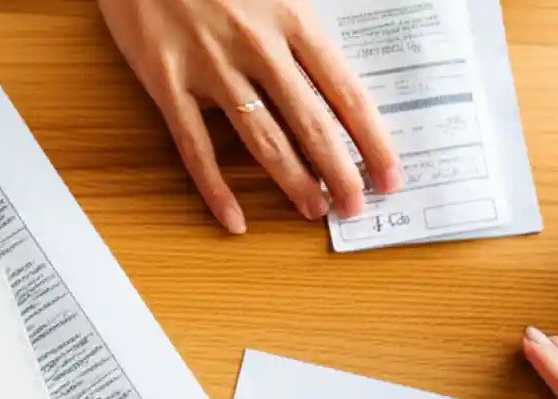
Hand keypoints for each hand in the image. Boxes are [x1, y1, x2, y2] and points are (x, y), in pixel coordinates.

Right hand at [97, 0, 402, 233]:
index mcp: (291, 16)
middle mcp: (257, 45)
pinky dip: (215, 189)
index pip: (345, 92)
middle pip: (312, 124)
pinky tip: (234, 219)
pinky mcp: (167, 82)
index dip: (373, 140)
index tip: (390, 173)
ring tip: (314, 211)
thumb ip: (302, 19)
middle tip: (356, 206)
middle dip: (340, 172)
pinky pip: (195, 147)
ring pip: (263, 140)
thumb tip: (338, 70)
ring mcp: (210, 67)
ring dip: (293, 181)